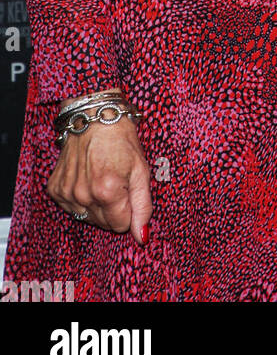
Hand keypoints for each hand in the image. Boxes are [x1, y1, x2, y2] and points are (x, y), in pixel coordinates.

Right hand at [46, 114, 151, 241]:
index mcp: (107, 191)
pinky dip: (81, 198)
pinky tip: (87, 178)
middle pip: (103, 224)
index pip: (120, 226)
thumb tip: (141, 237)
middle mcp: (83, 195)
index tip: (128, 190)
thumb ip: (143, 207)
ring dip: (97, 204)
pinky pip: (72, 208)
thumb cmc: (121, 140)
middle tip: (117, 182)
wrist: (94, 117)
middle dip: (114, 208)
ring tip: (102, 178)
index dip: (128, 209)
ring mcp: (67, 193)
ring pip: (87, 218)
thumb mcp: (141, 170)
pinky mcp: (55, 189)